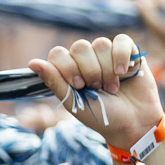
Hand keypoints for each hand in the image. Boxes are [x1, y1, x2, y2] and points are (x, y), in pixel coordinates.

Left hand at [27, 35, 161, 151]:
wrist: (132, 124)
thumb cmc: (100, 116)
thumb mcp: (73, 102)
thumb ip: (55, 82)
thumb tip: (32, 63)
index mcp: (69, 69)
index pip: (58, 53)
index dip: (67, 68)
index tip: (78, 86)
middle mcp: (86, 58)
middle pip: (79, 47)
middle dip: (89, 70)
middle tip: (97, 88)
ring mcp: (106, 53)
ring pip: (100, 44)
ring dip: (107, 70)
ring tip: (113, 88)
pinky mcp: (128, 51)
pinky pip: (121, 41)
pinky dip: (122, 57)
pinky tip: (125, 73)